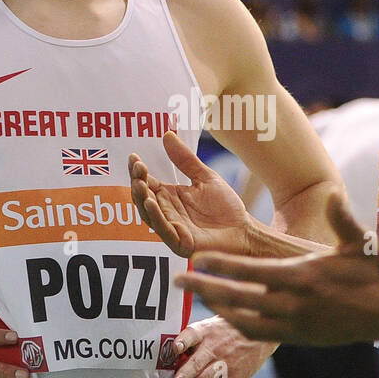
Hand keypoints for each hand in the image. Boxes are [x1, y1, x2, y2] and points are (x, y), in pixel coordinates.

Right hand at [129, 130, 251, 256]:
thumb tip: (167, 135)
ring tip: (139, 183)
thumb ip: (185, 160)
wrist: (245, 231)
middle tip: (137, 167)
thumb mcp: (205, 177)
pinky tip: (152, 203)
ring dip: (142, 199)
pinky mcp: (180, 242)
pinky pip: (164, 230)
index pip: (147, 182)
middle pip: (144, 197)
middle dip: (137, 182)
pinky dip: (156, 217)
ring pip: (149, 214)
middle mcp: (166, 212)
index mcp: (170, 197)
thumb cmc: (226, 207)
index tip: (134, 156)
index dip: (138, 171)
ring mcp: (172, 228)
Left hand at [164, 316, 277, 377]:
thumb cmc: (228, 329)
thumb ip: (194, 338)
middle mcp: (212, 348)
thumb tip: (170, 353)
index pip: (191, 335)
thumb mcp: (212, 325)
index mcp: (205, 332)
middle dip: (183, 376)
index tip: (175, 349)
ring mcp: (221, 364)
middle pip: (196, 363)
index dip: (182, 342)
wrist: (258, 334)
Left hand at [179, 194, 378, 345]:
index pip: (251, 272)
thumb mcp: (358, 242)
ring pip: (244, 320)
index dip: (221, 266)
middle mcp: (294, 304)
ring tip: (197, 295)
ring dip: (217, 308)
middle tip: (177, 281)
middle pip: (238, 299)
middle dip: (205, 289)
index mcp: (303, 277)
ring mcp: (295, 325)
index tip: (196, 258)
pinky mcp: (299, 338)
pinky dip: (238, 323)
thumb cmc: (374, 271)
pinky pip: (259, 333)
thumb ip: (340, 217)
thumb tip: (332, 193)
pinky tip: (225, 313)